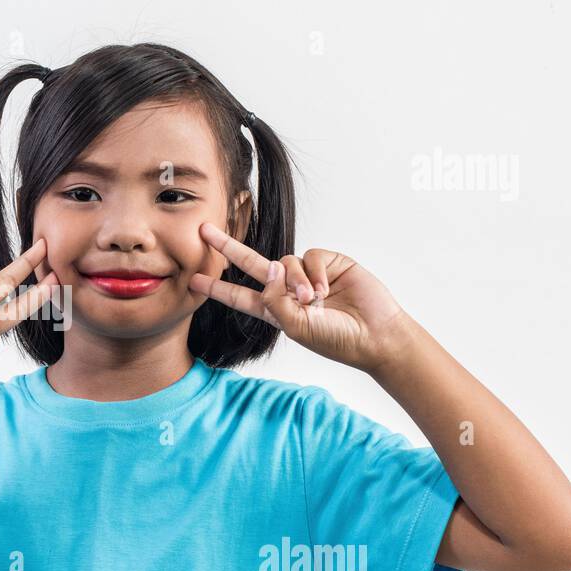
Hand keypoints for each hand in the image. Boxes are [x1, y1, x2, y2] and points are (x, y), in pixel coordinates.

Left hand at [188, 221, 413, 373]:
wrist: (375, 334)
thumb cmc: (336, 339)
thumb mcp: (296, 327)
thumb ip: (275, 301)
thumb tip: (269, 269)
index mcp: (275, 310)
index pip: (240, 296)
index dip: (218, 289)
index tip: (195, 281)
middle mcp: (288, 290)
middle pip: (251, 264)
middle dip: (227, 247)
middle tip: (203, 231)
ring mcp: (307, 275)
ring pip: (284, 261)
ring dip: (295, 281)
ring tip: (315, 301)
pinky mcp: (328, 262)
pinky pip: (309, 256)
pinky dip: (314, 272)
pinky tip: (327, 289)